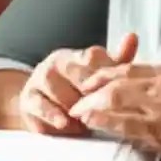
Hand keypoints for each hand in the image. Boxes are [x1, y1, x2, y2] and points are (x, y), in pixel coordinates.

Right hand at [18, 33, 137, 135]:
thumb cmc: (78, 95)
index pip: (92, 57)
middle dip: (88, 90)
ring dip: (70, 104)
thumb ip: (118, 62)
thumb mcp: (101, 79)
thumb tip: (133, 37)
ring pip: (53, 85)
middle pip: (72, 70)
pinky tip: (64, 123)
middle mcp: (57, 63)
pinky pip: (38, 103)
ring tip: (84, 122)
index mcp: (78, 56)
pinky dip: (52, 114)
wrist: (45, 111)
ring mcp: (40, 79)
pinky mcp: (28, 98)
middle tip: (102, 107)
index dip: (105, 74)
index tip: (116, 90)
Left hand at [69, 63, 160, 160]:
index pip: (128, 67)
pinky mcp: (159, 130)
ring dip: (92, 106)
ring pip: (115, 99)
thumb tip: (124, 81)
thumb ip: (156, 80)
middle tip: (79, 98)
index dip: (103, 73)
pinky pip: (123, 122)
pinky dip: (103, 121)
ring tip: (80, 111)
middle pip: (117, 81)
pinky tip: (93, 123)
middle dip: (92, 89)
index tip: (89, 81)